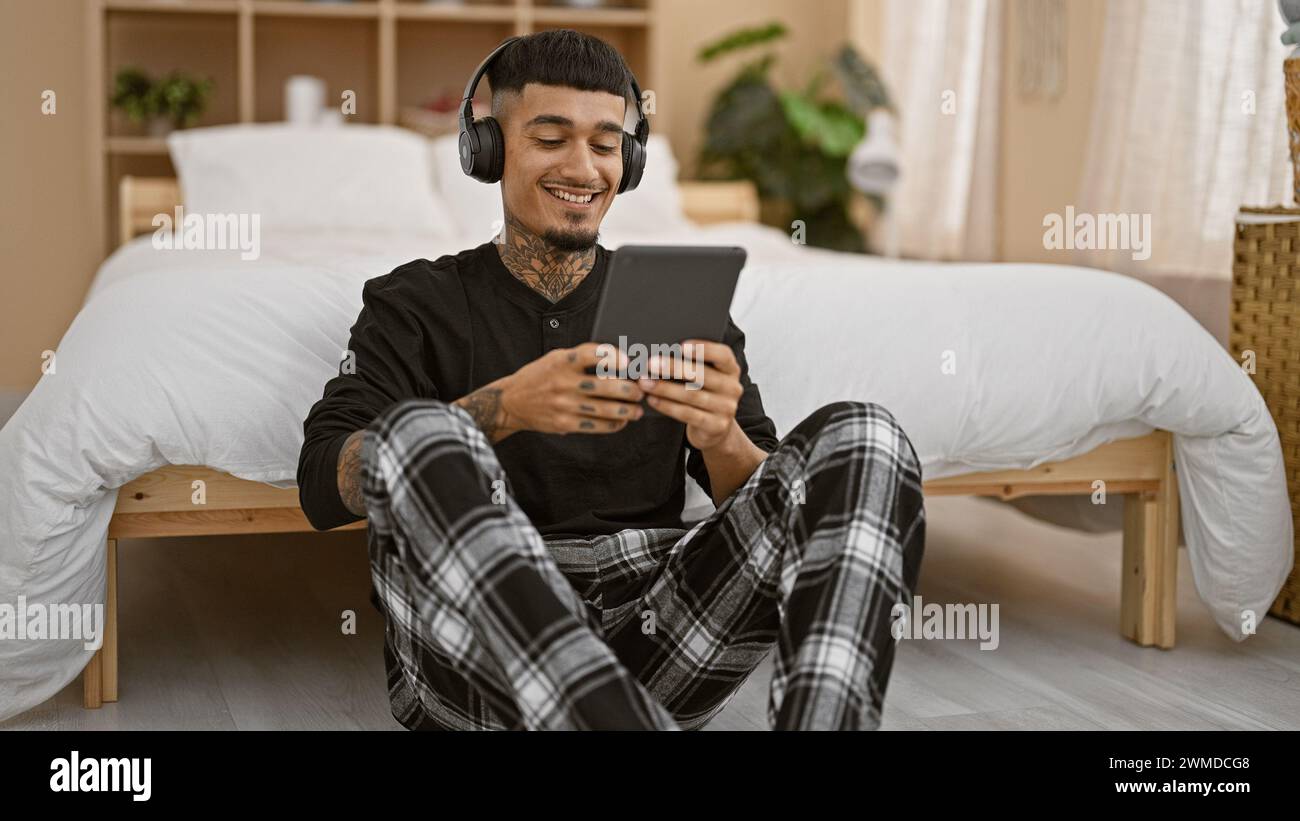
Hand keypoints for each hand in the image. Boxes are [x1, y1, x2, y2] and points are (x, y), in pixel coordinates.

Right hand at [499, 342, 644, 435]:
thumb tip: (619, 361)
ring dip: (626, 410)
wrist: (512, 401)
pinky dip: (613, 424)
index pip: (591, 354)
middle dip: (629, 389)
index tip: (628, 362)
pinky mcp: (564, 423)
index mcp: (562, 361)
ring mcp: (564, 405)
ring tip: (637, 410)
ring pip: (604, 409)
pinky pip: (595, 425)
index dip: (612, 356)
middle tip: (641, 390)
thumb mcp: (556, 358)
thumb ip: (582, 357)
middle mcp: (563, 382)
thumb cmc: (541, 375)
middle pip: (604, 385)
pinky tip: (621, 421)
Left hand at [638, 340, 743, 450]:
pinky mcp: (716, 426)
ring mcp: (727, 408)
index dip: (704, 349)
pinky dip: (667, 406)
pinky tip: (652, 399)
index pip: (722, 355)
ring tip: (645, 382)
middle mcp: (733, 387)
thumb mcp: (704, 378)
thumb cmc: (704, 393)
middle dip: (674, 368)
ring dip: (665, 388)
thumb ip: (692, 365)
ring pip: (691, 395)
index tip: (681, 345)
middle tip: (651, 364)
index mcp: (731, 369)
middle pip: (702, 375)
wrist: (715, 428)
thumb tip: (661, 354)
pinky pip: (687, 414)